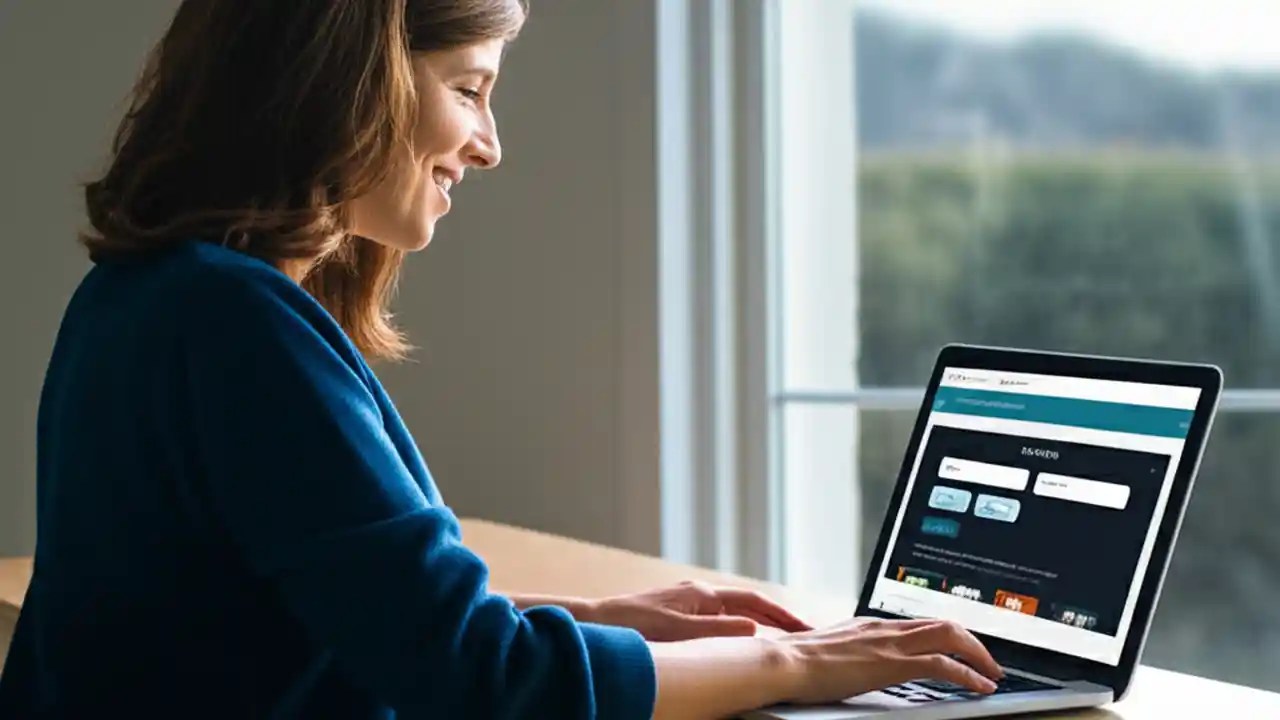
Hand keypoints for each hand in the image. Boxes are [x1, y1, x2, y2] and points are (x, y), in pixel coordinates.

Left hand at [586, 580, 812, 640]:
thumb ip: (719, 633)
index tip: (808, 629)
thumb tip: (756, 631)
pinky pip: (720, 621)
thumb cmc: (634, 627)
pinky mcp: (679, 614)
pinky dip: (739, 630)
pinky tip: (741, 643)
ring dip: (761, 624)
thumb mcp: (681, 634)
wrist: (598, 622)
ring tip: (783, 640)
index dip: (784, 616)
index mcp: (704, 596)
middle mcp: (700, 595)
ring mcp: (689, 603)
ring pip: (736, 613)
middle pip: (750, 606)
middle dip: (779, 619)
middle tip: (806, 635)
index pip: (755, 603)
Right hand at [772, 617, 1003, 701]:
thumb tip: (852, 664)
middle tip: (988, 663)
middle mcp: (884, 627)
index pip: (921, 622)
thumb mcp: (830, 653)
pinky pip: (942, 665)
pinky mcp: (891, 663)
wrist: (784, 663)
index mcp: (871, 625)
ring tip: (992, 674)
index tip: (962, 650)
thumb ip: (849, 654)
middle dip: (973, 642)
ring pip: (950, 636)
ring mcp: (889, 643)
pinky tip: (980, 688)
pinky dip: (968, 675)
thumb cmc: (796, 663)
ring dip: (978, 655)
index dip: (948, 635)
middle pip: (943, 623)